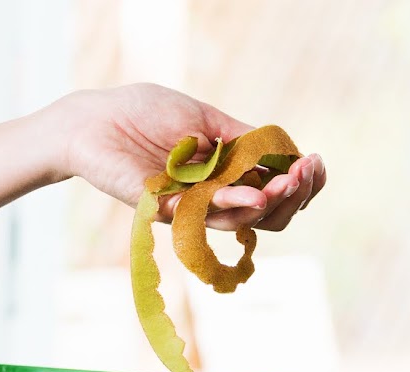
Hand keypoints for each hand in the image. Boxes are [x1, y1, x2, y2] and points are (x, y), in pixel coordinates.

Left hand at [49, 83, 326, 231]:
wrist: (94, 119)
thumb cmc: (143, 113)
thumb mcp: (205, 118)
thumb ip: (242, 137)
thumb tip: (286, 153)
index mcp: (224, 173)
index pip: (273, 190)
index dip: (301, 182)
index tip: (315, 162)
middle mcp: (210, 196)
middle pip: (267, 214)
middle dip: (294, 196)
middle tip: (304, 173)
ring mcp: (188, 206)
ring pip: (242, 221)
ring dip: (270, 202)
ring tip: (285, 183)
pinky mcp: (163, 210)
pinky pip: (204, 216)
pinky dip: (232, 205)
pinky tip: (253, 194)